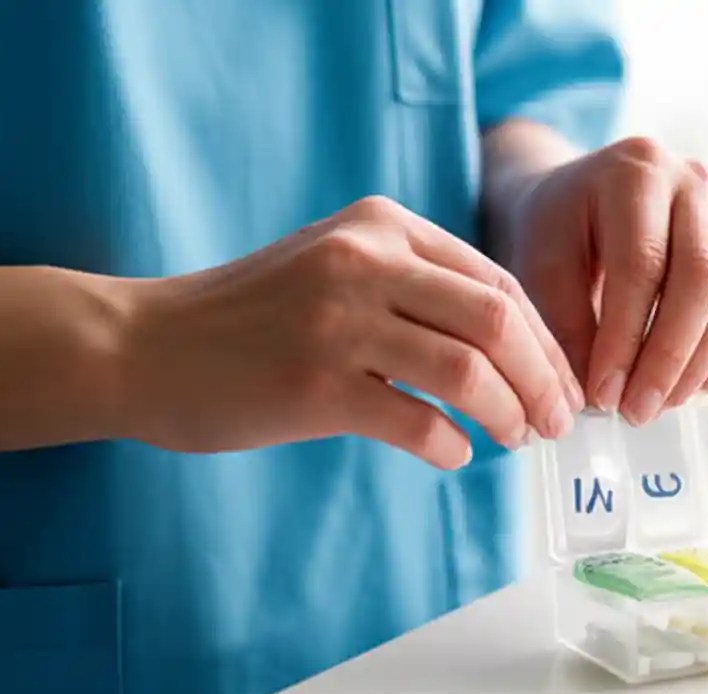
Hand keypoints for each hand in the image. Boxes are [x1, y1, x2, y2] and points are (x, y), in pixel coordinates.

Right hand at [120, 196, 580, 467]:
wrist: (145, 344)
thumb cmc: (255, 315)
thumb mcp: (339, 266)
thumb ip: (418, 287)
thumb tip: (516, 352)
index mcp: (382, 225)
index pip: (496, 283)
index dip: (545, 341)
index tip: (562, 384)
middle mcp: (364, 261)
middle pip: (496, 322)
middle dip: (544, 379)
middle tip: (558, 421)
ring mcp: (337, 321)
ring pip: (467, 370)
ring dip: (508, 413)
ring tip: (516, 438)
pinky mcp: (313, 384)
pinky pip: (415, 422)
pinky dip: (449, 445)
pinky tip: (453, 454)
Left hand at [508, 137, 707, 425]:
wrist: (584, 195)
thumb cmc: (560, 228)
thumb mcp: (541, 260)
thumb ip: (565, 320)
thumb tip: (597, 394)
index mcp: (635, 169)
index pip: (641, 263)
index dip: (624, 338)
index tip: (602, 395)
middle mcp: (695, 182)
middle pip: (703, 277)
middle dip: (670, 356)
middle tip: (637, 411)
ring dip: (701, 364)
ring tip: (661, 405)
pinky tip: (699, 387)